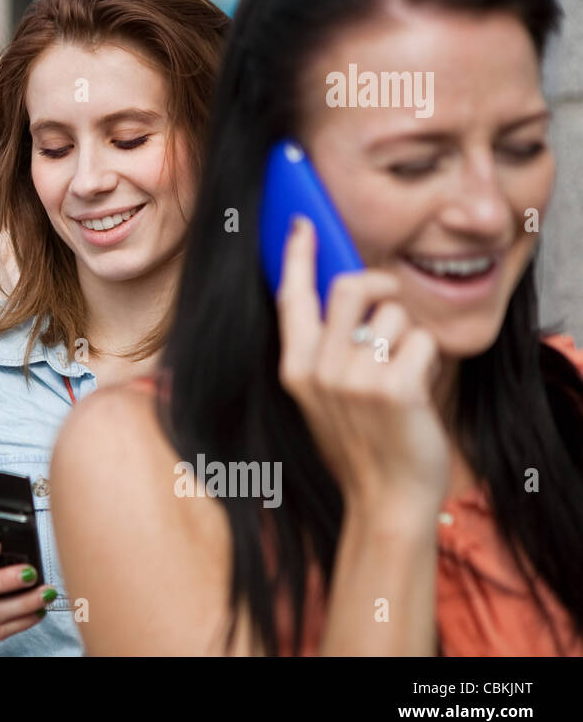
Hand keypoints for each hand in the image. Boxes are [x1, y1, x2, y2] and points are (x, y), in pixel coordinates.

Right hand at [275, 216, 449, 512]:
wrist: (386, 498)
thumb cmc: (360, 442)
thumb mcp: (320, 396)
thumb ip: (321, 348)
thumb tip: (341, 293)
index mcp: (294, 368)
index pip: (291, 296)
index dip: (296, 255)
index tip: (301, 223)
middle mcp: (318, 369)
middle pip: (348, 287)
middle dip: (379, 284)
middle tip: (390, 296)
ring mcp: (353, 379)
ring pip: (393, 314)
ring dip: (408, 335)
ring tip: (403, 370)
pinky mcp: (393, 389)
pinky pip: (422, 341)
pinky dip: (429, 359)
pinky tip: (418, 388)